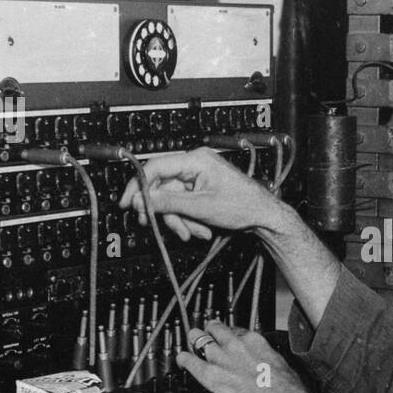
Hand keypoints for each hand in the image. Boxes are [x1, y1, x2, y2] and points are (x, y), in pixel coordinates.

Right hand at [118, 147, 282, 241]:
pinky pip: (183, 205)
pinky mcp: (200, 190)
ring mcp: (197, 178)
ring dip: (179, 220)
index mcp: (195, 160)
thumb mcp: (200, 206)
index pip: (155, 167)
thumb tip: (141, 199)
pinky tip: (200, 229)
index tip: (128, 203)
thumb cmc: (243, 205)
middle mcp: (195, 165)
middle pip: (162, 188)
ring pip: (172, 200)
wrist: (264, 216)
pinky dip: (188, 219)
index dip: (138, 186)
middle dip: (164, 211)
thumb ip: (168, 202)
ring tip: (193, 232)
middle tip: (155, 225)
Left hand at [176, 320, 306, 392]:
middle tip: (205, 334)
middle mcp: (236, 345)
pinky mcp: (211, 376)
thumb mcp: (282, 366)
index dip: (230, 334)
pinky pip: (191, 362)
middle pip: (215, 329)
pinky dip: (184, 359)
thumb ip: (269, 360)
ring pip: (199, 340)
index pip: (236, 330)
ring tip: (191, 342)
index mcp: (255, 341)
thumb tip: (267, 363)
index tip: (228, 338)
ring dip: (194, 341)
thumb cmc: (286, 390)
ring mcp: (222, 359)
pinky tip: (181, 359)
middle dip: (209, 331)